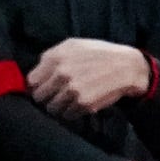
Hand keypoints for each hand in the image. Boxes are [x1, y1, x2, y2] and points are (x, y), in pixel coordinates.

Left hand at [27, 39, 155, 118]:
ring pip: (51, 108)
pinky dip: (73, 112)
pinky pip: (67, 115)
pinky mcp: (83, 103)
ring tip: (72, 99)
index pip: (31, 82)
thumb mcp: (74, 45)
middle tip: (60, 94)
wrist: (128, 67)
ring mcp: (72, 89)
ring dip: (60, 106)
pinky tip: (82, 103)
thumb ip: (51, 57)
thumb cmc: (99, 54)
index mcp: (56, 57)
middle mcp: (61, 73)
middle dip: (48, 97)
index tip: (47, 87)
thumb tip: (33, 75)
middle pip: (39, 97)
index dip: (39, 86)